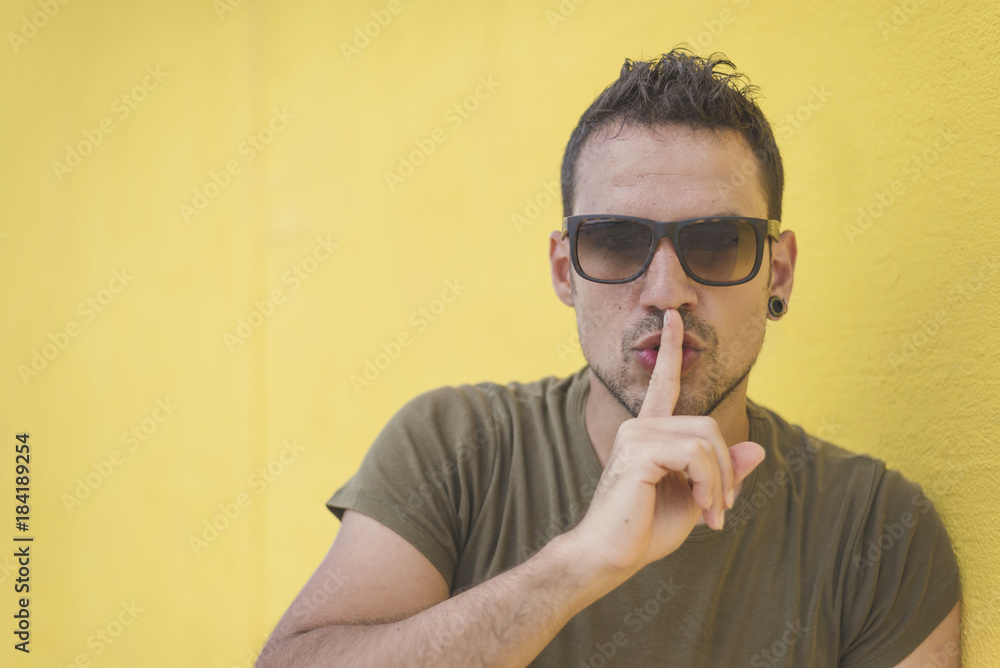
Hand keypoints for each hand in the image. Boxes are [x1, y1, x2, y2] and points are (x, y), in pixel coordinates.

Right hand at [569, 309, 764, 579]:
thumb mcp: (696, 500)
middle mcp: (640, 426)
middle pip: (707, 425)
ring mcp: (636, 434)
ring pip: (705, 440)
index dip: (669, 350)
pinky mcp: (639, 450)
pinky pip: (696, 454)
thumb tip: (756, 449)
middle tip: (722, 509)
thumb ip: (722, 473)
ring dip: (720, 483)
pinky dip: (709, 484)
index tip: (672, 319)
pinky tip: (702, 509)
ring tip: (712, 514)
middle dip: (726, 469)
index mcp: (648, 433)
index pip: (663, 383)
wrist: (609, 556)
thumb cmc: (643, 531)